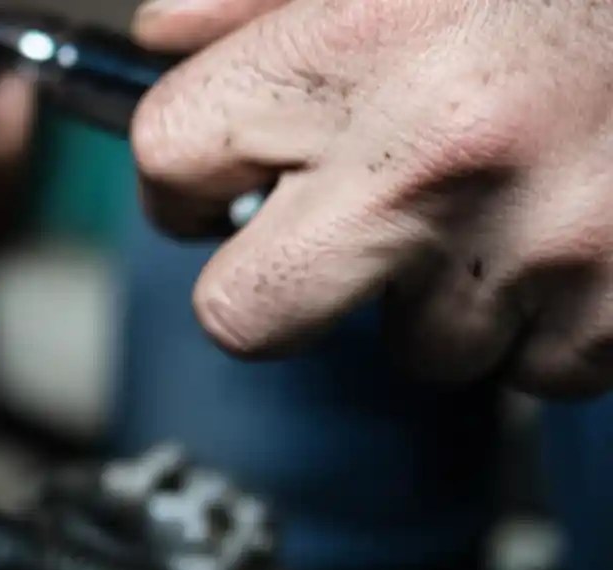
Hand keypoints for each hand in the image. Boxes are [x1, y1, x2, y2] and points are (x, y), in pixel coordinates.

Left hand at [132, 0, 612, 396]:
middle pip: (245, 314)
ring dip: (438, 290)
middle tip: (316, 239)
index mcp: (357, 42)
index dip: (180, 179)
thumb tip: (164, 40)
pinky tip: (573, 226)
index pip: (171, 157)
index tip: (207, 188)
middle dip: (266, 288)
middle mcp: (431, 153)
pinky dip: (541, 315)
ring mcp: (533, 246)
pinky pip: (531, 363)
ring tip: (503, 195)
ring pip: (411, 345)